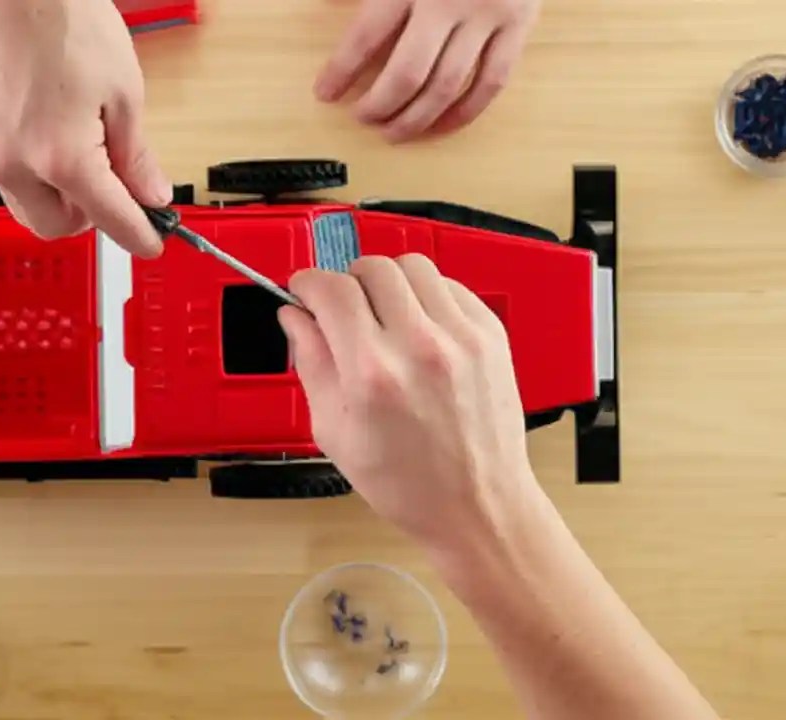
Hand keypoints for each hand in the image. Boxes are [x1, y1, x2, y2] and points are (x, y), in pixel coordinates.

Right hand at [0, 0, 170, 256]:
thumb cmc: (58, 16)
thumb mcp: (123, 89)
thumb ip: (135, 153)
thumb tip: (149, 192)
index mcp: (61, 158)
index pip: (109, 220)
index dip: (139, 235)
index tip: (152, 241)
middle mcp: (15, 165)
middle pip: (57, 228)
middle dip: (91, 219)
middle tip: (119, 190)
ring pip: (27, 207)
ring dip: (58, 200)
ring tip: (84, 154)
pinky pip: (6, 177)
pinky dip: (33, 175)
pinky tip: (51, 136)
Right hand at [279, 255, 539, 557]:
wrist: (476, 505)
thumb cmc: (407, 482)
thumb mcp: (334, 431)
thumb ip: (311, 363)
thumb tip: (295, 318)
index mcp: (372, 373)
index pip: (331, 289)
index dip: (308, 284)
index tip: (303, 291)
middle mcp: (420, 346)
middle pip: (371, 268)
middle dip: (347, 281)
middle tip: (342, 308)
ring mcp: (461, 337)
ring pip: (413, 265)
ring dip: (388, 282)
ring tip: (383, 315)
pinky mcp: (490, 335)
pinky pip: (449, 285)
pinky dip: (426, 295)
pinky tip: (418, 326)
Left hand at [314, 0, 540, 140]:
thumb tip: (326, 3)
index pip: (366, 36)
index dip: (341, 71)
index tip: (326, 93)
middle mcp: (448, 1)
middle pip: (408, 73)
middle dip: (380, 105)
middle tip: (362, 118)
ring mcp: (487, 15)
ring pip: (447, 86)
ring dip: (416, 119)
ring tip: (393, 132)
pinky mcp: (519, 25)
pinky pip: (492, 82)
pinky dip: (464, 112)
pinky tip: (440, 125)